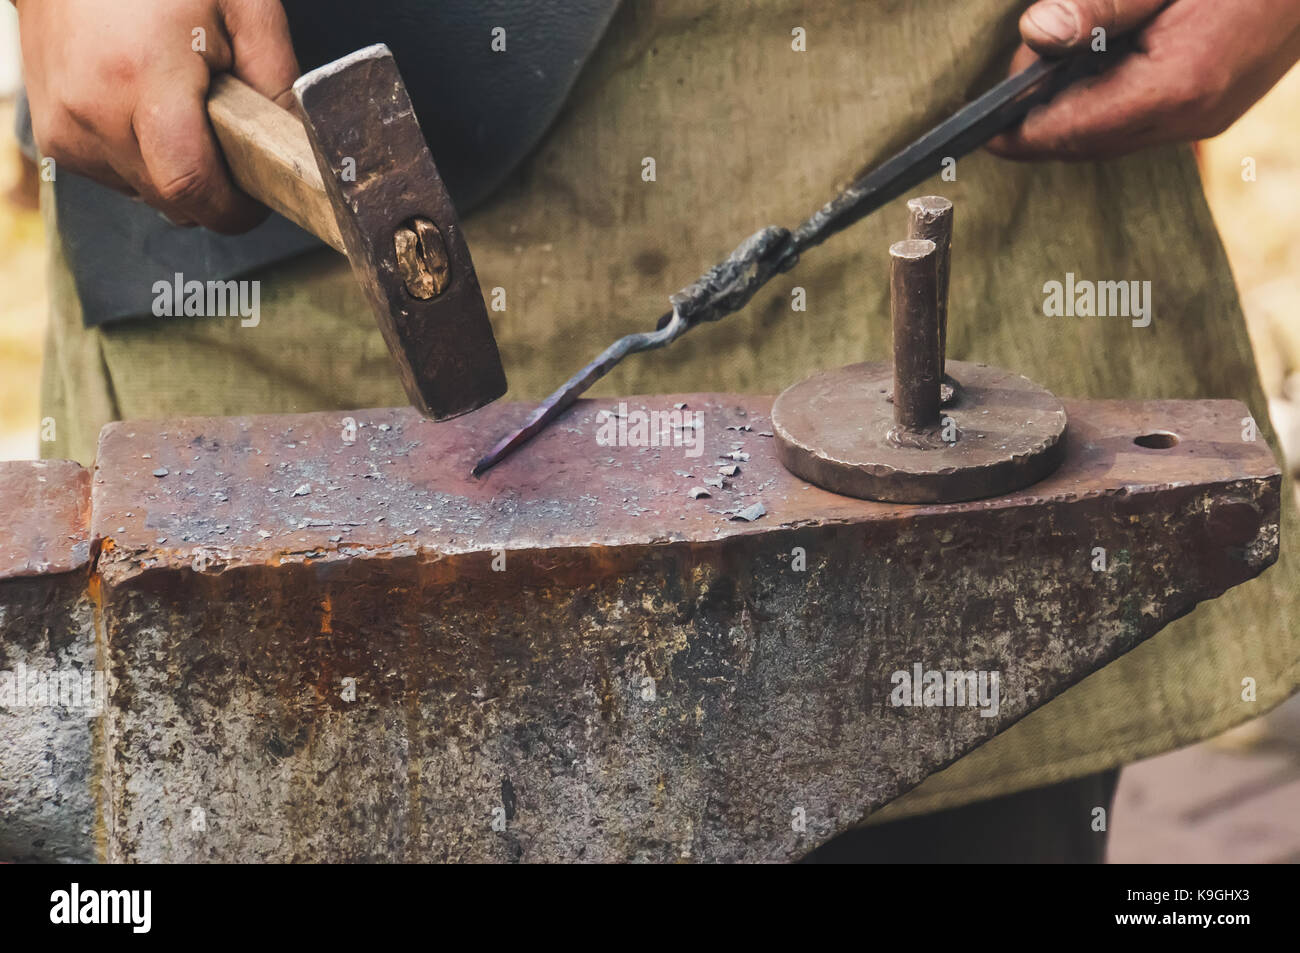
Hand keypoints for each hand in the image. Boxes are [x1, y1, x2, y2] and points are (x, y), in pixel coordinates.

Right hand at [17, 0, 298, 230]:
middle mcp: (94, 111)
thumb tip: (294, 147)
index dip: (233, 209)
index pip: (190, 185)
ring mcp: (66, 129)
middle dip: (213, 188)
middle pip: (173, 200)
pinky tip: (145, 111)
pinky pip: (119, 177)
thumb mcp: (243, 6)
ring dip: (176, 171)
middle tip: (229, 140)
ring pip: (147, 194)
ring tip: (181, 111)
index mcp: (143, 77)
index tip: (257, 200)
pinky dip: (144, 159)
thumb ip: (276, 78)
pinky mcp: (52, 138)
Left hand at [987, 0, 1299, 160]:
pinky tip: (1104, 59)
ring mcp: (1207, 117)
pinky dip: (1109, 99)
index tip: (981, 124)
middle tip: (1027, 64)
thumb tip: (1036, 34)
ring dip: (1075, 107)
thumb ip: (1100, 4)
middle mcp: (1191, 117)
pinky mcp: (1215, 106)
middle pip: (1085, 143)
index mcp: (1174, 88)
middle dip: (1042, 116)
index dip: (1017, 131)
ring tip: (1064, 55)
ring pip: (1111, 136)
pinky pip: (1140, 120)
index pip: (1068, 133)